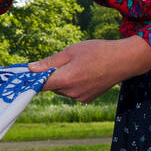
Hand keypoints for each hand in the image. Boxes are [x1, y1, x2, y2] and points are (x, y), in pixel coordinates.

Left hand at [27, 36, 150, 103]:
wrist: (124, 61)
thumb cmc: (98, 51)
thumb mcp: (71, 51)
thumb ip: (50, 62)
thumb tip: (30, 68)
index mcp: (65, 79)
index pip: (40, 83)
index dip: (32, 78)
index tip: (25, 74)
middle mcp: (71, 93)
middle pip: (51, 86)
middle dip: (51, 75)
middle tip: (63, 61)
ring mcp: (79, 98)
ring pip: (61, 89)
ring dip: (62, 79)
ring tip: (78, 66)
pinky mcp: (86, 99)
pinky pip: (71, 92)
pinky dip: (72, 84)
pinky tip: (85, 73)